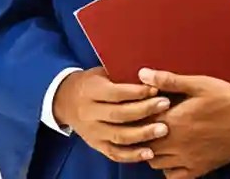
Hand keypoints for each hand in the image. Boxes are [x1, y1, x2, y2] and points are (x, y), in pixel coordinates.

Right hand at [52, 67, 173, 163]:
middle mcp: (89, 112)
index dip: (137, 92)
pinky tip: (150, 152)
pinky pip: (115, 153)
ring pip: (119, 136)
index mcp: (90, 91)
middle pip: (119, 114)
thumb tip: (150, 76)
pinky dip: (133, 155)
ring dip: (143, 134)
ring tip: (163, 129)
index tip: (156, 89)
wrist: (64, 101)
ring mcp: (92, 131)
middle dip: (145, 110)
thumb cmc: (89, 83)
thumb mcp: (100, 73)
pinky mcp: (95, 144)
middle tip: (165, 105)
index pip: (116, 93)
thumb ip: (120, 76)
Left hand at [137, 69, 229, 178]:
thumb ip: (169, 81)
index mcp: (175, 121)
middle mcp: (177, 144)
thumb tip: (142, 73)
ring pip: (154, 161)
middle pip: (143, 143)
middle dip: (141, 132)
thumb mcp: (199, 84)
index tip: (140, 105)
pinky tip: (172, 153)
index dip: (136, 113)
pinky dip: (167, 167)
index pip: (140, 121)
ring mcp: (187, 159)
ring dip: (152, 149)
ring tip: (158, 135)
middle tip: (147, 120)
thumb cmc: (227, 100)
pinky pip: (172, 176)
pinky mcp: (199, 169)